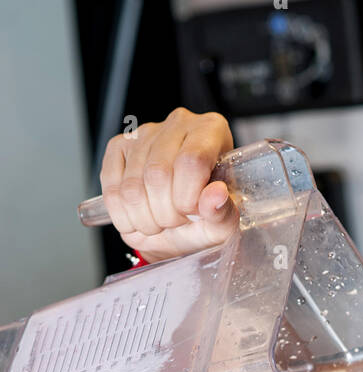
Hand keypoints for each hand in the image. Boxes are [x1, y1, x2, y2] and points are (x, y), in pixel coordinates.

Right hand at [99, 108, 237, 261]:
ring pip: (132, 186)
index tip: (191, 215)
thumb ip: (224, 215)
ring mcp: (144, 133)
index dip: (187, 198)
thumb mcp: (222, 227)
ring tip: (159, 223)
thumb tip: (216, 196)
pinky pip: (111, 189)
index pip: (191, 161)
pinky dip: (123, 216)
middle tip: (175, 223)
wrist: (178, 227)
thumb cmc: (204, 220)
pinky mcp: (118, 147)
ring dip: (144, 219)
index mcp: (211, 131)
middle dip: (165, 214)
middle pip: (158, 173)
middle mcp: (177, 124)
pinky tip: (139, 218)